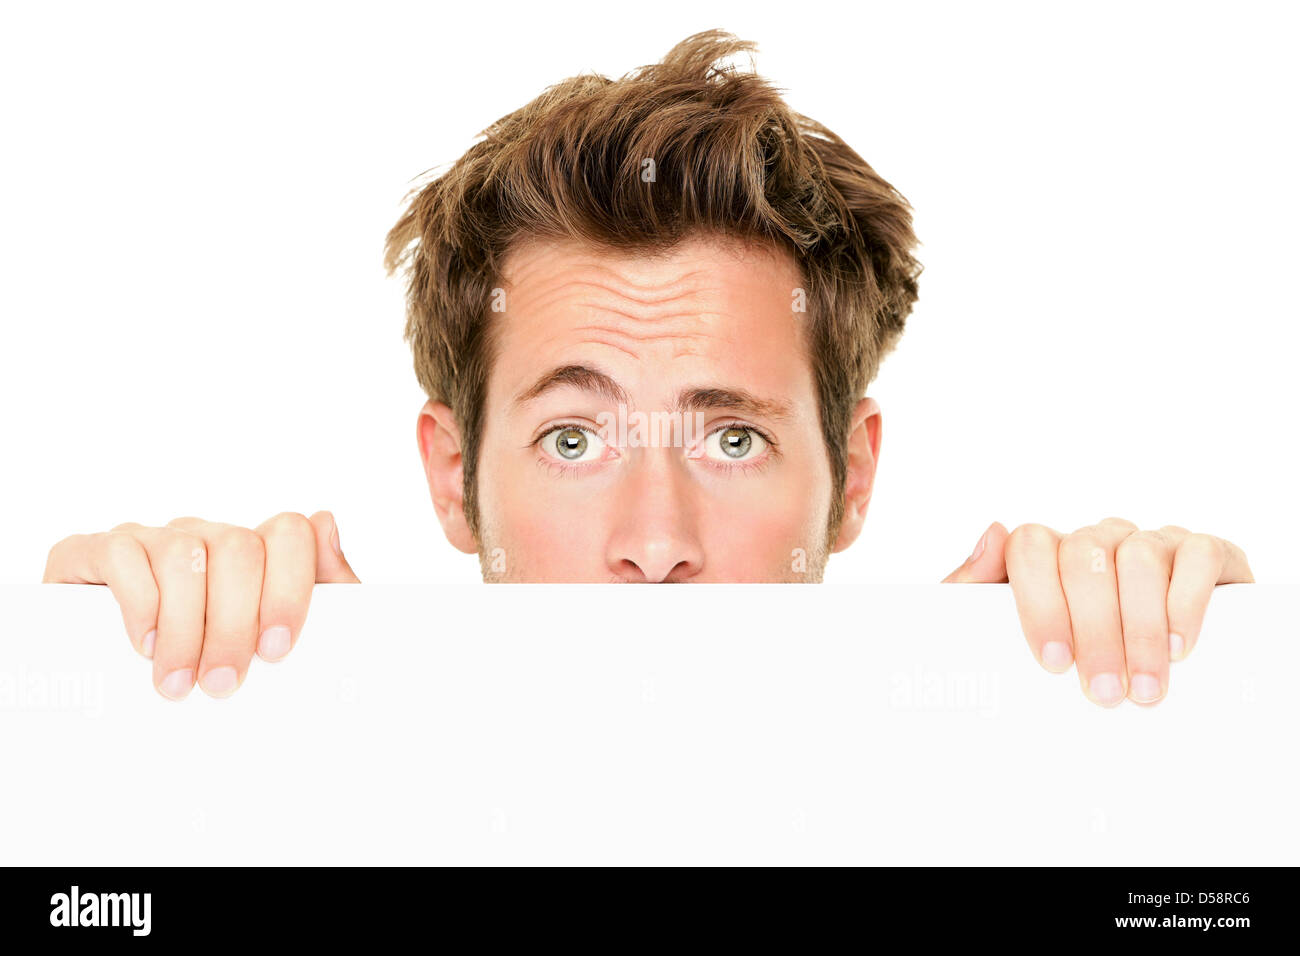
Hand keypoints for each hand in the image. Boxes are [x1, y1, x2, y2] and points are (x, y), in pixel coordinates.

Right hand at [43, 511, 359, 699]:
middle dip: (234, 624)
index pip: (289, 533)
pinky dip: (138, 603)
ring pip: (183, 554)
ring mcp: (151, 538)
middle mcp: (205, 536)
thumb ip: (321, 584)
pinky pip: (122, 554)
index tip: (275, 651)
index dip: (289, 590)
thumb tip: (326, 522)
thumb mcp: (275, 635)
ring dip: (185, 628)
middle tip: (224, 683)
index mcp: (252, 550)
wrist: (112, 688)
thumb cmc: (211, 659)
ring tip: (180, 682)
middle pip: (238, 548)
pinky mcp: (94, 551)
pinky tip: (145, 644)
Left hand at [942, 517, 1252, 706]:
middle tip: (1103, 693)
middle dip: (1093, 631)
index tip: (1053, 663)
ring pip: (1140, 557)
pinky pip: (1199, 554)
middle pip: (1085, 556)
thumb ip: (980, 590)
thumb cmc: (1076, 660)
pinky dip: (1187, 602)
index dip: (1039, 601)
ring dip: (1140, 629)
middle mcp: (1101, 541)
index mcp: (1052, 554)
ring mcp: (1154, 542)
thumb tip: (992, 534)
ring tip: (1143, 687)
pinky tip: (1181, 646)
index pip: (1031, 546)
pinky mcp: (1207, 554)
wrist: (1173, 696)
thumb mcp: (1014, 637)